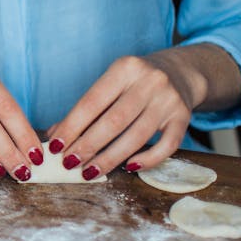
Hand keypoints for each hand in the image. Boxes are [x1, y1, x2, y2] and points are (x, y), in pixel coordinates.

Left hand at [46, 52, 204, 180]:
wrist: (180, 72)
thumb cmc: (135, 82)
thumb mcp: (111, 84)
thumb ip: (86, 108)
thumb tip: (56, 136)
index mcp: (125, 68)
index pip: (92, 102)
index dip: (72, 126)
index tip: (55, 146)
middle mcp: (149, 82)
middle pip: (113, 121)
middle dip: (88, 145)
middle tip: (69, 163)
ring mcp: (169, 100)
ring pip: (136, 136)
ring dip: (110, 158)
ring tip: (89, 171)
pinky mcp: (184, 117)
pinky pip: (167, 146)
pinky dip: (147, 160)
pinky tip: (128, 167)